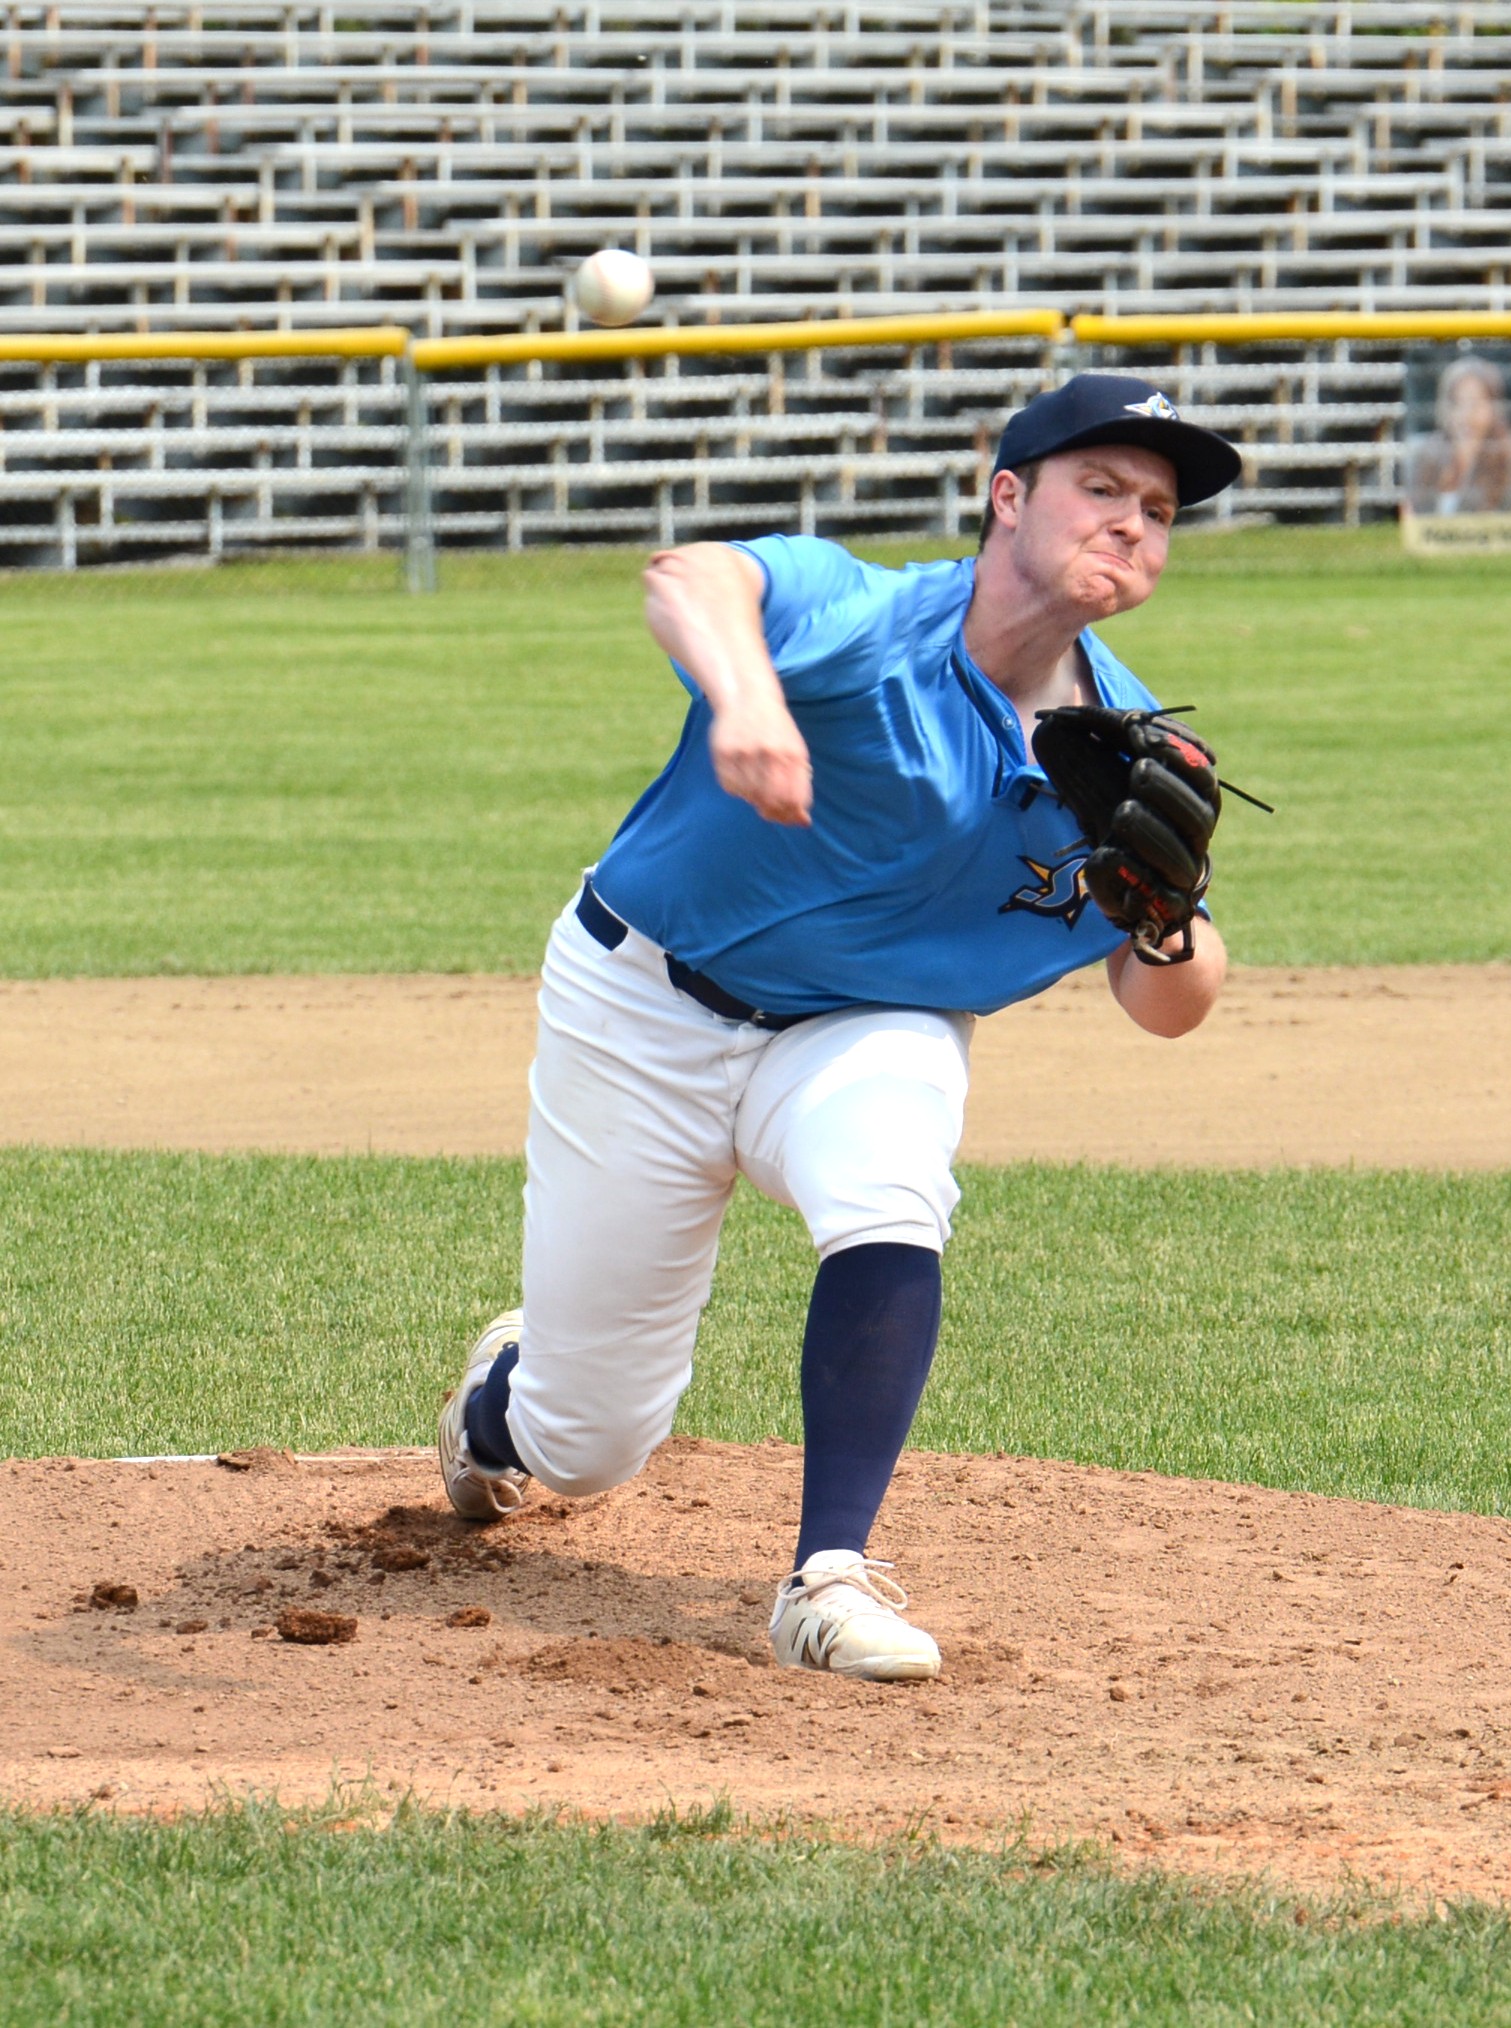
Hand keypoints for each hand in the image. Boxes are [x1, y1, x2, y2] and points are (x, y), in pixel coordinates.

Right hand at [708, 698, 813, 825]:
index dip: (792, 815)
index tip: (791, 818)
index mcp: (792, 754)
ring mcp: (745, 752)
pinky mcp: (723, 752)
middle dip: (773, 813)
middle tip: (771, 811)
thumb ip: (801, 786)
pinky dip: (737, 790)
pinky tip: (742, 779)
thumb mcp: (796, 751)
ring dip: (755, 799)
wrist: (748, 696)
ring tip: (757, 788)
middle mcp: (770, 753)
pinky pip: (730, 787)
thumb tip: (803, 822)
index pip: (794, 799)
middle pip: (772, 801)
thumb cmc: (776, 730)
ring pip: (750, 796)